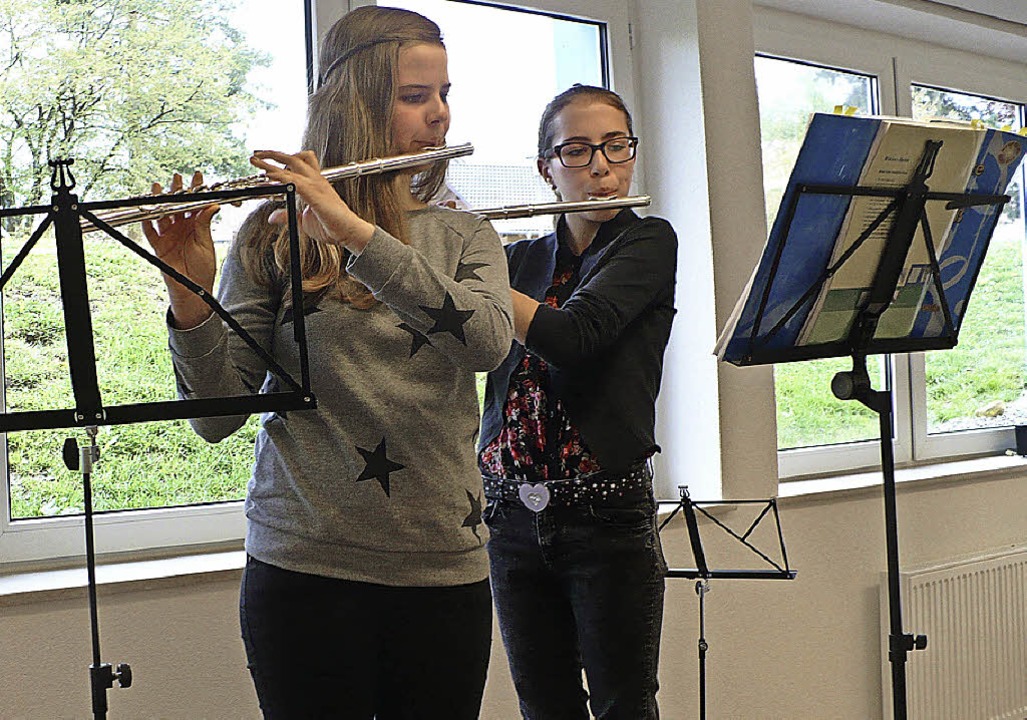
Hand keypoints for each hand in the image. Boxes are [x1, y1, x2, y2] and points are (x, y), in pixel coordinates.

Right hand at [141, 171, 218, 328]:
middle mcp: (181, 228)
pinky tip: (146, 212)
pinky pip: (150, 233)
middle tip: (177, 177)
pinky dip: (147, 223)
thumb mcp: (206, 243)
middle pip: (177, 206)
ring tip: (157, 187)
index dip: (196, 191)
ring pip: (162, 215)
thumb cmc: (203, 268)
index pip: (195, 204)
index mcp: (195, 226)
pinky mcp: (158, 246)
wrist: (194, 288)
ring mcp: (168, 236)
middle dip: (176, 191)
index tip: (198, 176)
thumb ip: (204, 224)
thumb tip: (213, 205)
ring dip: (159, 202)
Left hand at [250, 150, 374, 252]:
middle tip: (257, 154)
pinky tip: (269, 177)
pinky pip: (294, 181)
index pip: (297, 164)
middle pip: (293, 157)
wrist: (348, 232)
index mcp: (315, 183)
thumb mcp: (303, 221)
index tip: (264, 162)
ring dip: (271, 161)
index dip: (280, 161)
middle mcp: (316, 180)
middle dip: (273, 154)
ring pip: (292, 164)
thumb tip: (273, 216)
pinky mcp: (315, 194)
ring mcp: (316, 185)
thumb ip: (288, 215)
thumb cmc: (332, 226)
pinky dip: (280, 177)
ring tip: (256, 160)